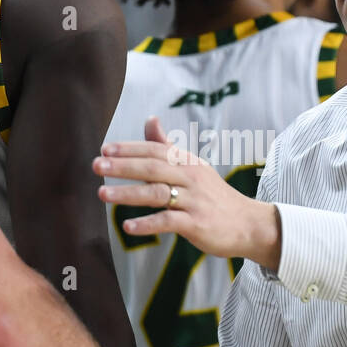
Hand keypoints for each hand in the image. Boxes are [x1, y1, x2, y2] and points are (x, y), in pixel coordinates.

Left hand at [93, 116, 282, 270]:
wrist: (250, 225)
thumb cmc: (215, 197)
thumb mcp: (194, 168)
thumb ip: (168, 146)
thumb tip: (150, 119)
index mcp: (188, 163)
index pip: (155, 150)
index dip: (130, 149)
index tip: (105, 149)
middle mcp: (191, 178)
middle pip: (153, 168)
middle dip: (123, 166)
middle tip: (97, 165)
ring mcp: (194, 201)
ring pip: (157, 193)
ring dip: (128, 194)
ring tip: (102, 194)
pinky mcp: (197, 224)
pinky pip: (168, 221)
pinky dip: (147, 224)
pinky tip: (128, 226)